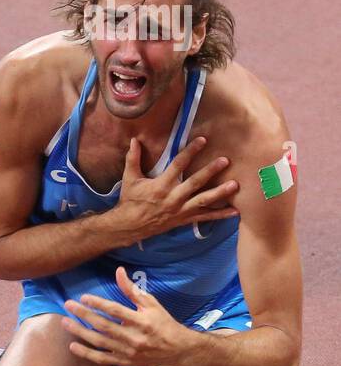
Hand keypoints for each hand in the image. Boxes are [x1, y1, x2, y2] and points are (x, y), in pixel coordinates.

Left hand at [61, 267, 195, 365]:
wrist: (178, 350)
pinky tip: (73, 346)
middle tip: (68, 305)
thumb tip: (118, 271)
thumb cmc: (163, 323)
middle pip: (104, 326)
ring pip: (100, 342)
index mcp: (142, 321)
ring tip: (64, 322)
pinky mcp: (125, 362)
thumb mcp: (151, 304)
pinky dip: (87, 354)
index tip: (83, 297)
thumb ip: (132, 290)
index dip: (98, 303)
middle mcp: (134, 337)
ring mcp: (128, 352)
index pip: (115, 311)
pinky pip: (103, 359)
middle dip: (84, 314)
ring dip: (80, 332)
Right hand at [107, 136, 238, 244]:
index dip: (190, 152)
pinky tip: (236, 212)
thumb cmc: (130, 200)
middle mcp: (173, 198)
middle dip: (210, 171)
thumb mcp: (129, 178)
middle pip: (195, 182)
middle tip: (225, 160)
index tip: (203, 140)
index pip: (178, 165)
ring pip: (203, 201)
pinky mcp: (184, 219)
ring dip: (220, 193)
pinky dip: (220, 215)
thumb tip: (134, 140)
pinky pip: (205, 217)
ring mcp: (180, 210)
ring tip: (235, 185)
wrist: (130, 226)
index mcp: (160, 186)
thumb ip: (132, 158)